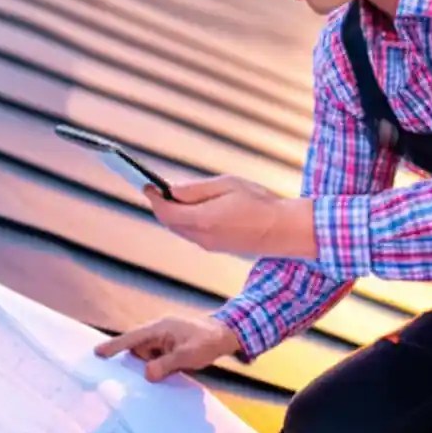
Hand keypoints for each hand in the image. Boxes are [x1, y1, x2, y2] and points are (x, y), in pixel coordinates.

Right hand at [93, 314, 241, 381]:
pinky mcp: (169, 346)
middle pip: (137, 349)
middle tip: (141, 377)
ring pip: (147, 355)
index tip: (97, 353)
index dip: (114, 346)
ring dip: (151, 366)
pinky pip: (156, 357)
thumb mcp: (188, 356)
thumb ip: (166, 365)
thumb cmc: (208, 342)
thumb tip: (146, 375)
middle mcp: (158, 331)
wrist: (227, 334)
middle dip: (137, 363)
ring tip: (165, 373)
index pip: (132, 338)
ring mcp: (164, 338)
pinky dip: (158, 366)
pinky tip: (166, 374)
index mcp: (160, 328)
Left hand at [144, 175, 316, 258]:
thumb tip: (172, 191)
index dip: (154, 198)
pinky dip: (186, 221)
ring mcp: (210, 245)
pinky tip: (191, 209)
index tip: (146, 184)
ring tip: (172, 195)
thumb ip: (197, 190)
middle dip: (161, 206)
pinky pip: (193, 234)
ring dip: (173, 214)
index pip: (166, 212)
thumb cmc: (260, 202)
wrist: (285, 230)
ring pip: (180, 230)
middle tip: (156, 188)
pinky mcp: (218, 248)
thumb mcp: (227, 185)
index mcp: (203, 220)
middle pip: (170, 223)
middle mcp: (202, 237)